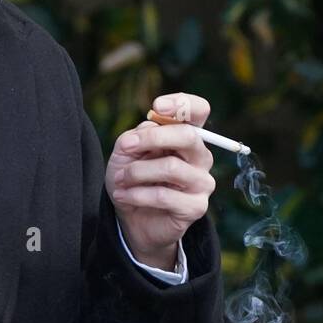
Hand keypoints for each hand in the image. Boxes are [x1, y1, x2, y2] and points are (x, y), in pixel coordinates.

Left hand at [106, 92, 215, 268]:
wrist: (131, 218)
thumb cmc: (132, 179)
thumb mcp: (127, 152)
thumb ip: (137, 135)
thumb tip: (150, 124)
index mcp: (186, 137)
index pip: (199, 110)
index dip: (183, 103)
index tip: (157, 106)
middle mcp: (201, 156)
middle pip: (188, 136)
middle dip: (152, 138)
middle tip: (125, 147)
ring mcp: (202, 182)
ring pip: (172, 167)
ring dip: (137, 172)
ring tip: (120, 180)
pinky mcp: (196, 207)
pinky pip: (164, 195)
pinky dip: (136, 194)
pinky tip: (122, 196)